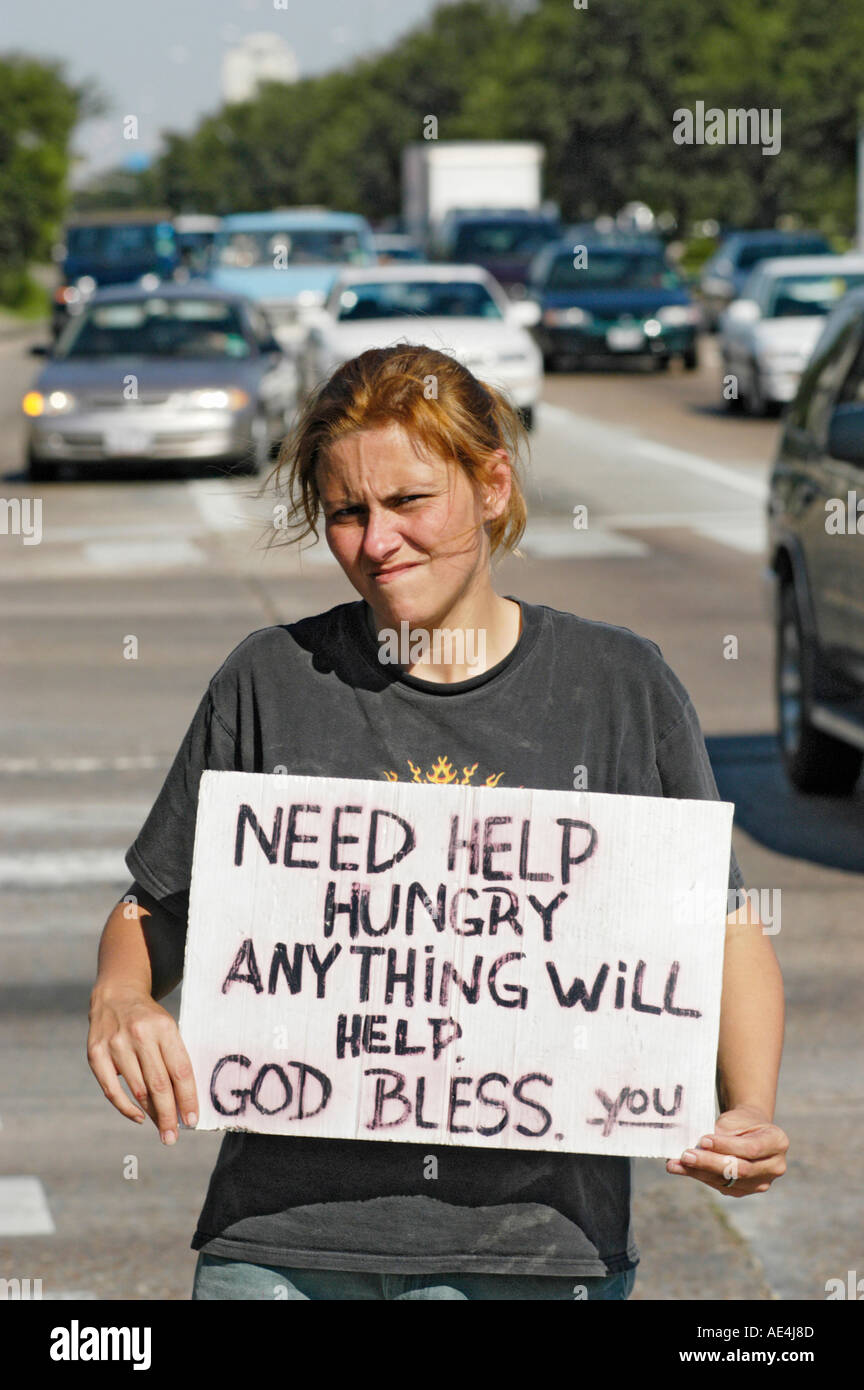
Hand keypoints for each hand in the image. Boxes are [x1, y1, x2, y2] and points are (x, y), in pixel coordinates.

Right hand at [87, 985, 198, 1145]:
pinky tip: (139, 1117)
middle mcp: (139, 1035)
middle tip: (173, 1137)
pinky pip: (112, 1090)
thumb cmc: (149, 1020)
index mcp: (164, 1027)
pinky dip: (126, 1108)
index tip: (192, 1120)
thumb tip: (184, 1102)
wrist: (116, 994)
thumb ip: (175, 1058)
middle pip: (159, 1085)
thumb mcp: (168, 1028)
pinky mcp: (96, 1053)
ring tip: (162, 1129)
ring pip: (138, 1090)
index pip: (179, 1070)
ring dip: (152, 1114)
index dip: (187, 1098)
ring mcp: (115, 1044)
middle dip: (169, 1115)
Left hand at [666, 1105, 787, 1196]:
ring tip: (676, 1164)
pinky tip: (680, 1169)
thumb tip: (699, 1146)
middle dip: (710, 1162)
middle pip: (740, 1169)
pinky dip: (699, 1176)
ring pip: (728, 1181)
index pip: (751, 1149)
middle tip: (686, 1155)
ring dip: (699, 1173)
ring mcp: (761, 1182)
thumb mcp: (735, 1119)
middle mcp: (775, 1166)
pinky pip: (720, 1186)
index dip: (726, 1146)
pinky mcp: (744, 1190)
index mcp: (777, 1142)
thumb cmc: (741, 1121)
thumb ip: (723, 1133)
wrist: (749, 1130)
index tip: (703, 1140)